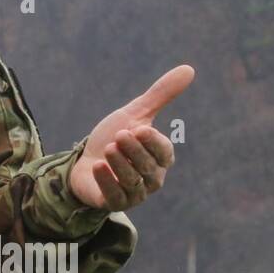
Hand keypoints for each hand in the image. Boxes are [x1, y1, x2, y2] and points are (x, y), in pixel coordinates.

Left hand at [68, 65, 194, 210]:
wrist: (84, 161)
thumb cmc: (113, 137)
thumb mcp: (135, 114)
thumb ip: (160, 95)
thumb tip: (189, 69)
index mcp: (161, 157)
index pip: (164, 152)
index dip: (153, 142)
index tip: (139, 128)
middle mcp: (152, 178)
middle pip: (148, 167)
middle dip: (133, 151)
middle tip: (119, 135)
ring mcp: (135, 193)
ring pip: (133, 182)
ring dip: (120, 165)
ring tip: (108, 149)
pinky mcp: (115, 203)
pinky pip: (115, 196)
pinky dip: (107, 182)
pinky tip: (97, 167)